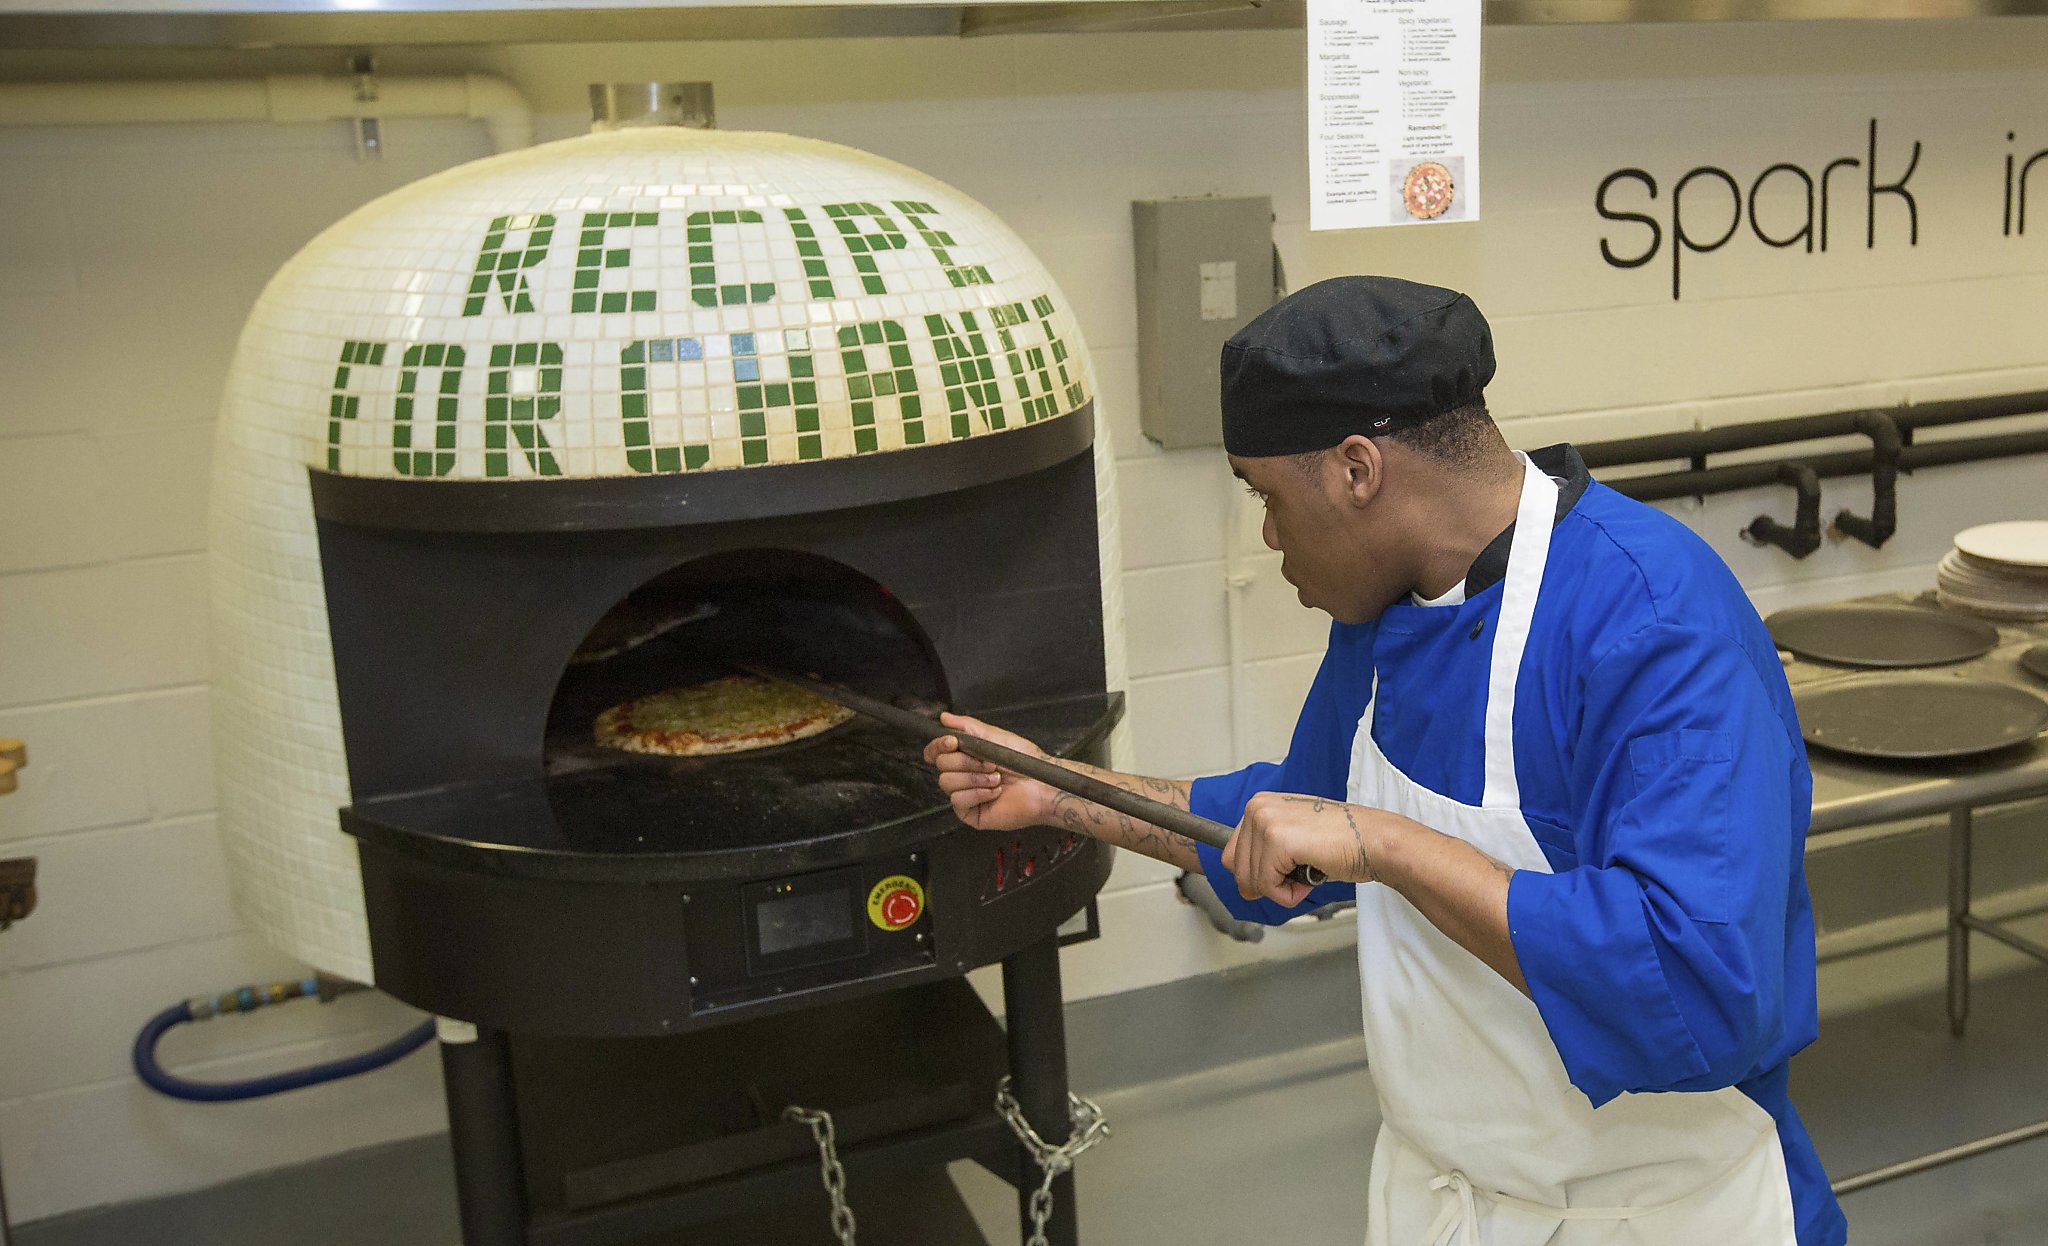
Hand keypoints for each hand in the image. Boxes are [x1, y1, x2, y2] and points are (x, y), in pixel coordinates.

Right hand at [923, 713, 1053, 831]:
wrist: (1042, 785)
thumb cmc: (1025, 762)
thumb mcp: (995, 736)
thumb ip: (967, 726)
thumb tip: (945, 718)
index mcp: (966, 756)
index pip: (937, 751)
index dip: (939, 746)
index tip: (953, 742)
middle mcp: (963, 775)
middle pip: (941, 765)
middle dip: (965, 761)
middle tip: (989, 763)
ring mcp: (966, 794)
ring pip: (947, 782)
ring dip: (974, 777)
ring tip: (996, 778)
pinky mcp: (970, 813)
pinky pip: (958, 800)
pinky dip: (978, 793)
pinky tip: (995, 792)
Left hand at [1223, 791, 1380, 906]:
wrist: (1374, 840)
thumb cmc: (1342, 841)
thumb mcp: (1292, 841)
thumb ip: (1263, 858)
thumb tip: (1243, 888)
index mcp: (1259, 804)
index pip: (1232, 854)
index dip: (1257, 873)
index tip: (1285, 868)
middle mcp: (1257, 807)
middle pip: (1237, 869)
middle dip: (1269, 882)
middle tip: (1302, 869)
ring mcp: (1265, 821)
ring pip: (1252, 880)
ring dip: (1283, 887)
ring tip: (1309, 868)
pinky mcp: (1277, 840)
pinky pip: (1267, 886)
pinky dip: (1289, 893)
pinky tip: (1311, 874)